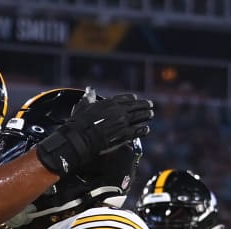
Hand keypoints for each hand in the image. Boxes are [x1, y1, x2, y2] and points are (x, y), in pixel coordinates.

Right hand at [35, 93, 153, 175]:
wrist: (81, 137)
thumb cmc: (80, 122)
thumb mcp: (84, 105)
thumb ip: (89, 97)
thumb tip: (90, 89)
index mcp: (111, 103)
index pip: (127, 98)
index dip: (133, 99)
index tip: (136, 100)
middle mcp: (119, 111)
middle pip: (137, 106)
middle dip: (145, 105)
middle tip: (150, 106)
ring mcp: (123, 122)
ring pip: (140, 117)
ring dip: (146, 115)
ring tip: (150, 115)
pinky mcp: (125, 134)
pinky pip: (138, 131)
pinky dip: (143, 130)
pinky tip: (146, 129)